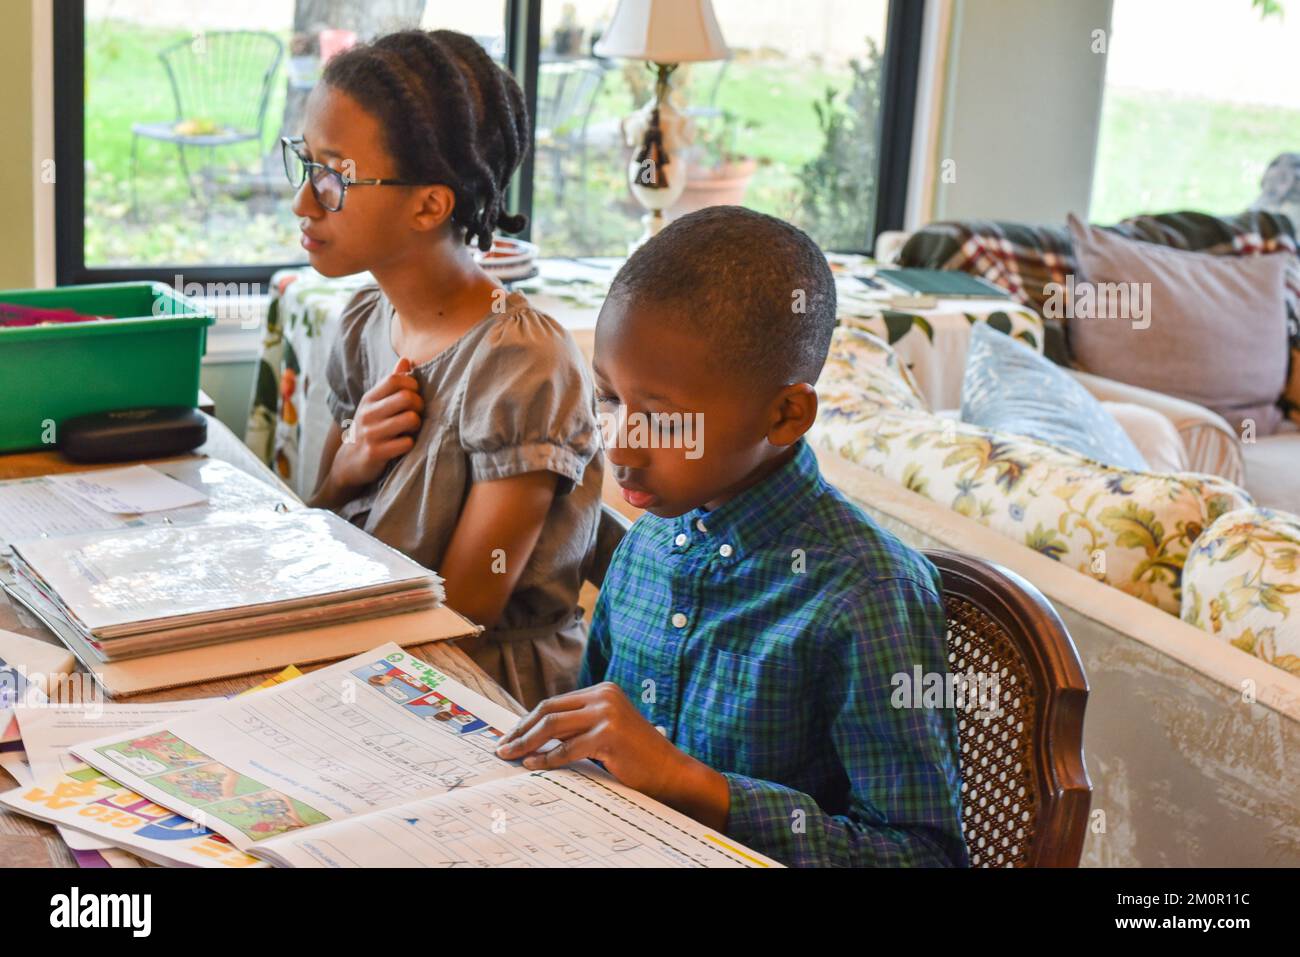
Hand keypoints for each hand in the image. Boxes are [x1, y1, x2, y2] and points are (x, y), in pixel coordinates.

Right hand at [330, 357, 423, 488]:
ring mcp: (371, 433)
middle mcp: (368, 413)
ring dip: (417, 425)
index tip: (414, 394)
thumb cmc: (371, 428)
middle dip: (419, 405)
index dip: (412, 384)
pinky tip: (404, 444)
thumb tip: (406, 360)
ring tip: (411, 429)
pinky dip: (410, 444)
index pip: (395, 379)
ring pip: (410, 419)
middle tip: (417, 413)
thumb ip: (391, 383)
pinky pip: (407, 443)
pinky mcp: (376, 453)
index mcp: (369, 398)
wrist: (350, 463)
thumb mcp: (375, 404)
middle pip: (407, 397)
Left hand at [494, 682, 730, 828]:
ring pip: (553, 726)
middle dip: (521, 730)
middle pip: (549, 710)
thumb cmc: (635, 756)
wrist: (669, 771)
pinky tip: (533, 765)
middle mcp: (604, 696)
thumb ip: (578, 725)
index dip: (528, 720)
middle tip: (502, 748)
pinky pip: (567, 748)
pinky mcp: (609, 734)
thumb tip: (535, 734)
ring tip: (510, 756)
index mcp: (602, 690)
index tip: (510, 736)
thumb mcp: (605, 731)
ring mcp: (607, 713)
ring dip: (527, 743)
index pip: (554, 703)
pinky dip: (547, 759)